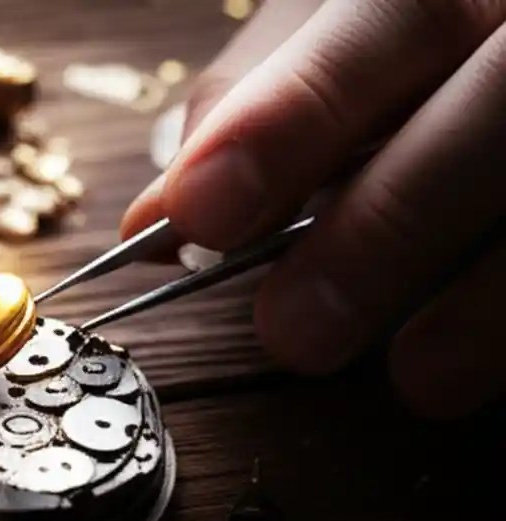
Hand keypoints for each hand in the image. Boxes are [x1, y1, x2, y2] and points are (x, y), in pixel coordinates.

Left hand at [121, 0, 505, 418]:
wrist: (504, 51)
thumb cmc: (417, 55)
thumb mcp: (333, 35)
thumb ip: (253, 107)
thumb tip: (158, 219)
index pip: (393, 18)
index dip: (297, 115)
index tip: (204, 211)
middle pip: (495, 109)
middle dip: (390, 224)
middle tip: (292, 330)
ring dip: (487, 297)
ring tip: (417, 377)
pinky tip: (470, 369)